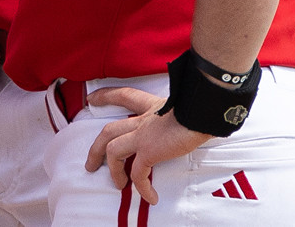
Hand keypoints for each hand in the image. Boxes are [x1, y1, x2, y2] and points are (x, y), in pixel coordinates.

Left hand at [83, 86, 209, 204]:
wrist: (203, 109)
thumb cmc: (201, 106)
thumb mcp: (187, 105)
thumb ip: (182, 112)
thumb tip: (193, 120)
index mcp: (151, 106)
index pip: (123, 96)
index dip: (106, 97)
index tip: (93, 99)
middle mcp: (143, 120)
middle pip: (108, 131)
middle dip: (96, 148)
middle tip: (91, 162)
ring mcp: (143, 135)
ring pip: (113, 151)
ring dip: (113, 170)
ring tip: (118, 184)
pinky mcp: (149, 151)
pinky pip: (138, 173)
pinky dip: (142, 187)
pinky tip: (150, 197)